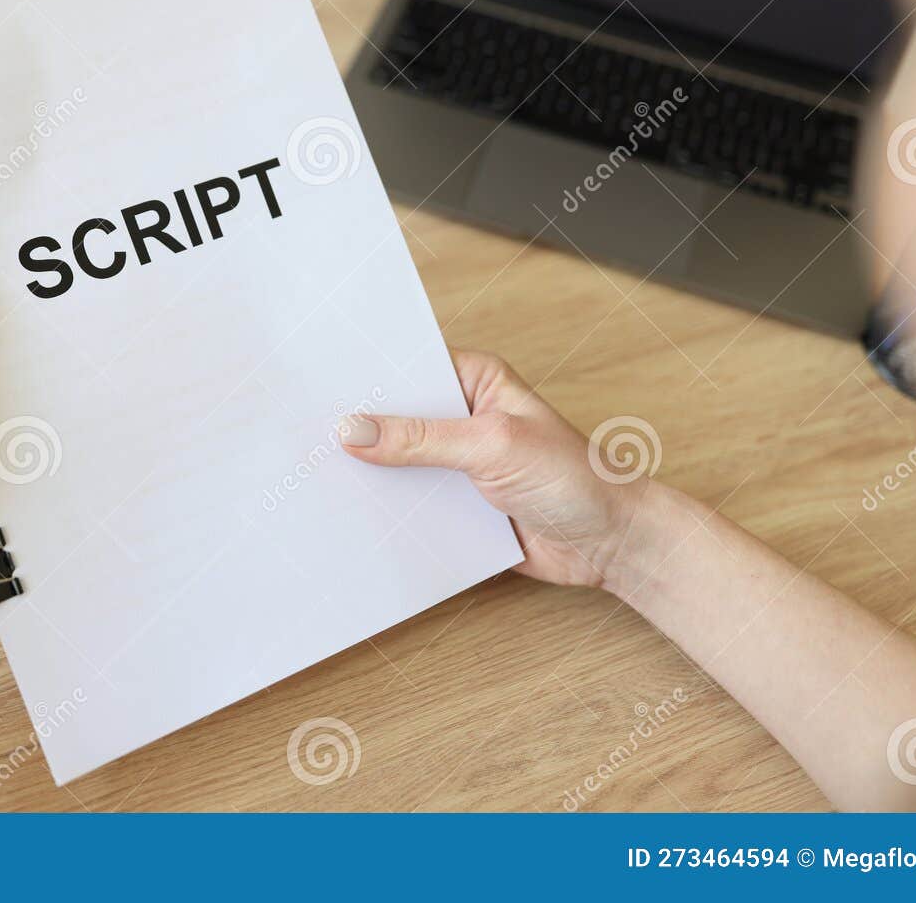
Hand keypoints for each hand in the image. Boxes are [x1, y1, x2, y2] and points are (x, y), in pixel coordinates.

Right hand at [339, 350, 649, 588]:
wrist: (611, 545)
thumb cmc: (575, 478)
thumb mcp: (493, 446)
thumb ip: (422, 439)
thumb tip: (354, 430)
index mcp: (473, 380)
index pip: (406, 370)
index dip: (365, 381)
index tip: (317, 392)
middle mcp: (461, 417)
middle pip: (394, 419)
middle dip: (358, 432)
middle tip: (303, 439)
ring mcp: (456, 463)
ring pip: (396, 465)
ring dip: (368, 477)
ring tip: (315, 480)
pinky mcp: (455, 506)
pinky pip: (409, 506)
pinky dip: (386, 514)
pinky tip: (351, 518)